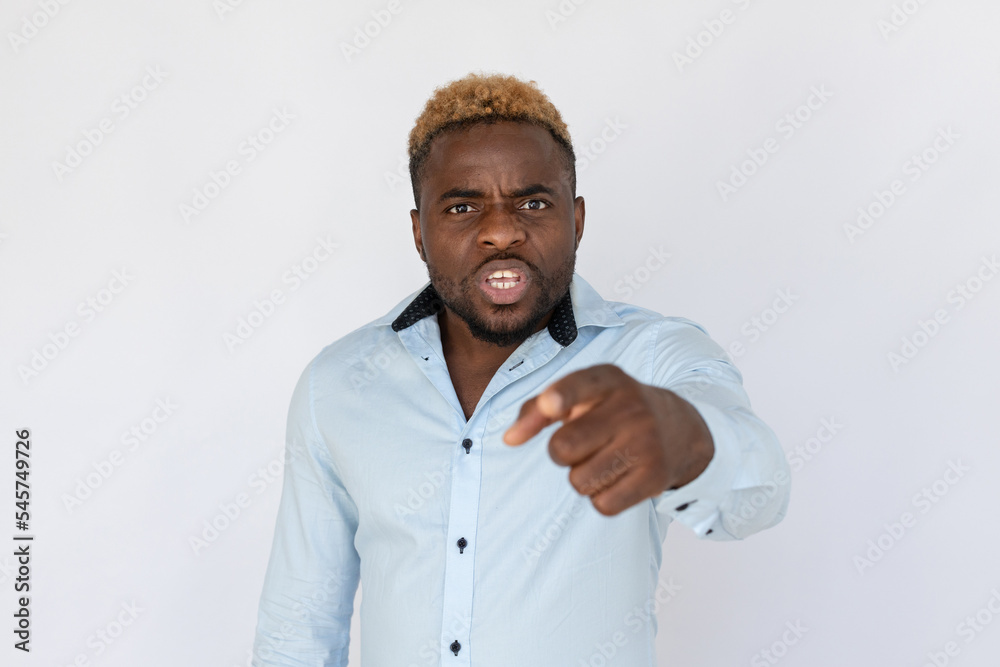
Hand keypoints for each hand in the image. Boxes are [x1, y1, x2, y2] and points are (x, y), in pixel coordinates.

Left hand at [503, 364, 713, 515]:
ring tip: (603, 459)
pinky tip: (618, 477)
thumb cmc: (610, 411)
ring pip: (580, 481)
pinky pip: (603, 504)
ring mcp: (646, 442)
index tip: (550, 406)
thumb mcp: (580, 396)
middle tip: (582, 444)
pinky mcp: (655, 476)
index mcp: (607, 380)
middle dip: (561, 453)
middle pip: (563, 448)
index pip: (578, 385)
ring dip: (581, 477)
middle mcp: (630, 407)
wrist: (678, 428)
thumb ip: (537, 410)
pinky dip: (602, 498)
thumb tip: (509, 439)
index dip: (560, 398)